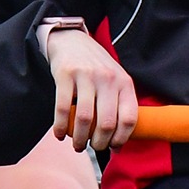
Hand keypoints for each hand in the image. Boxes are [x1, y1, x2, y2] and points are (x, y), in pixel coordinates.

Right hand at [45, 25, 137, 151]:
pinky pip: (62, 108)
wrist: (71, 40)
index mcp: (124, 83)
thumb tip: (117, 143)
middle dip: (99, 143)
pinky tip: (59, 134)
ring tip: (77, 145)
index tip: (112, 147)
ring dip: (79, 138)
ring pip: (84, 119)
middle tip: (93, 148)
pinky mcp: (65, 75)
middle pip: (107, 123)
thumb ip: (119, 105)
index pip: (129, 118)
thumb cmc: (96, 67)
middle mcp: (108, 79)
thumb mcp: (115, 80)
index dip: (121, 138)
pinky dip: (60, 127)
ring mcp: (86, 76)